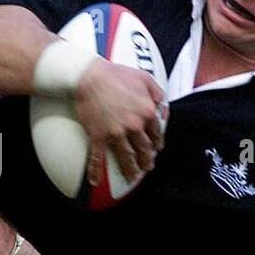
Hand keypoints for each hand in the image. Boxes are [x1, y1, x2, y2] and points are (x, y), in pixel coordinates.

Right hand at [73, 59, 165, 187]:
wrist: (90, 77)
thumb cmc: (116, 74)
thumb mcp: (145, 78)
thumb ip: (157, 93)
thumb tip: (163, 107)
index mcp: (147, 112)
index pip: (156, 132)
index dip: (157, 142)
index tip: (156, 148)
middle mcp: (134, 125)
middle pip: (144, 148)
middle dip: (147, 160)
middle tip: (147, 166)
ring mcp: (116, 133)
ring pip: (126, 156)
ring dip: (130, 169)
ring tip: (132, 177)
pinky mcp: (98, 136)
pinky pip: (97, 157)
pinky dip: (95, 170)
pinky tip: (94, 180)